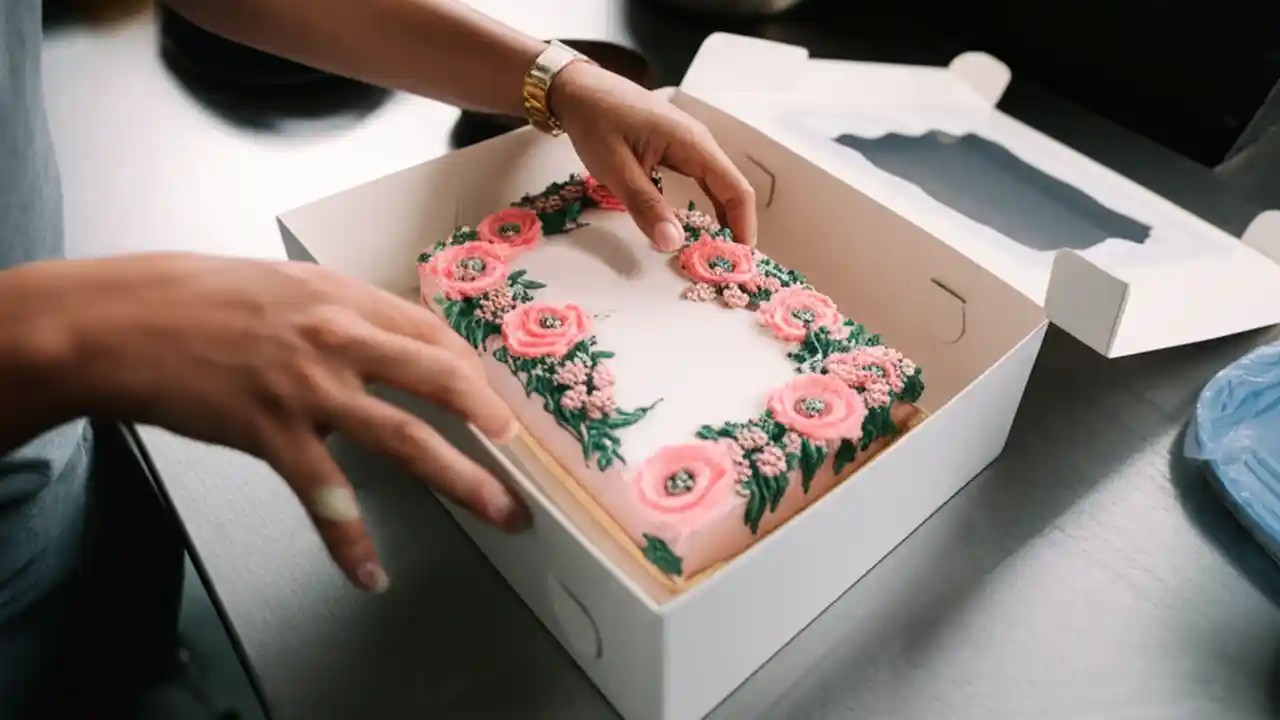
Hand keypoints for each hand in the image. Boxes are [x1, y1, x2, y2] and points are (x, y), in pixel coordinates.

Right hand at [54, 253, 524, 592]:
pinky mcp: (270, 431)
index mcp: (343, 297)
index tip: (497, 399)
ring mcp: (308, 387)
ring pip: (404, 437)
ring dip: (460, 479)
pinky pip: (325, 494)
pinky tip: (369, 572)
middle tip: (524, 454)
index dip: (474, 371)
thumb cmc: (193, 299)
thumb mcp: (283, 287)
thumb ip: (338, 314)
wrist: (117, 322)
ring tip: (497, 511)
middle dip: (492, 419)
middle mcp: (337, 337)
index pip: (433, 335)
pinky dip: (349, 539)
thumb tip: (380, 344)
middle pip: (440, 378)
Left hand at [549, 62, 757, 251]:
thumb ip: (646, 206)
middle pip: (732, 189)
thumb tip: (673, 243)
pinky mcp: (675, 147)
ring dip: (720, 218)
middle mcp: (699, 142)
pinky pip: (700, 180)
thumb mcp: (616, 169)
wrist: (577, 88)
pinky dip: (703, 205)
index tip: (740, 260)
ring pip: (717, 185)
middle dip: (734, 227)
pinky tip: (695, 226)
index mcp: (693, 143)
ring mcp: (688, 144)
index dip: (743, 226)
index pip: (736, 189)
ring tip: (715, 252)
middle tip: (727, 265)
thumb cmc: (595, 121)